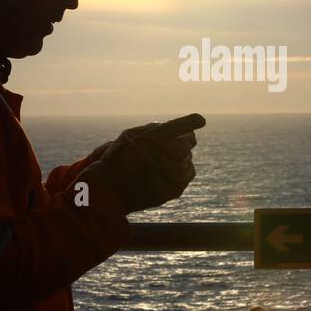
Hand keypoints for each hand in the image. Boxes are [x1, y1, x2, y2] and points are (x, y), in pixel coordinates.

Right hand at [82, 114, 203, 213]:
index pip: (185, 126)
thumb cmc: (118, 158)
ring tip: (161, 162)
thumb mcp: (131, 134)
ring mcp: (175, 173)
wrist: (110, 189)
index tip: (199, 120)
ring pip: (188, 157)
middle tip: (165, 147)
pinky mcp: (176, 188)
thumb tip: (172, 128)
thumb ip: (154, 128)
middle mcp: (170, 153)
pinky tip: (167, 171)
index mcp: (158, 136)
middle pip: (189, 141)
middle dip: (180, 141)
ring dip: (180, 157)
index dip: (193, 122)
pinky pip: (189, 172)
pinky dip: (182, 170)